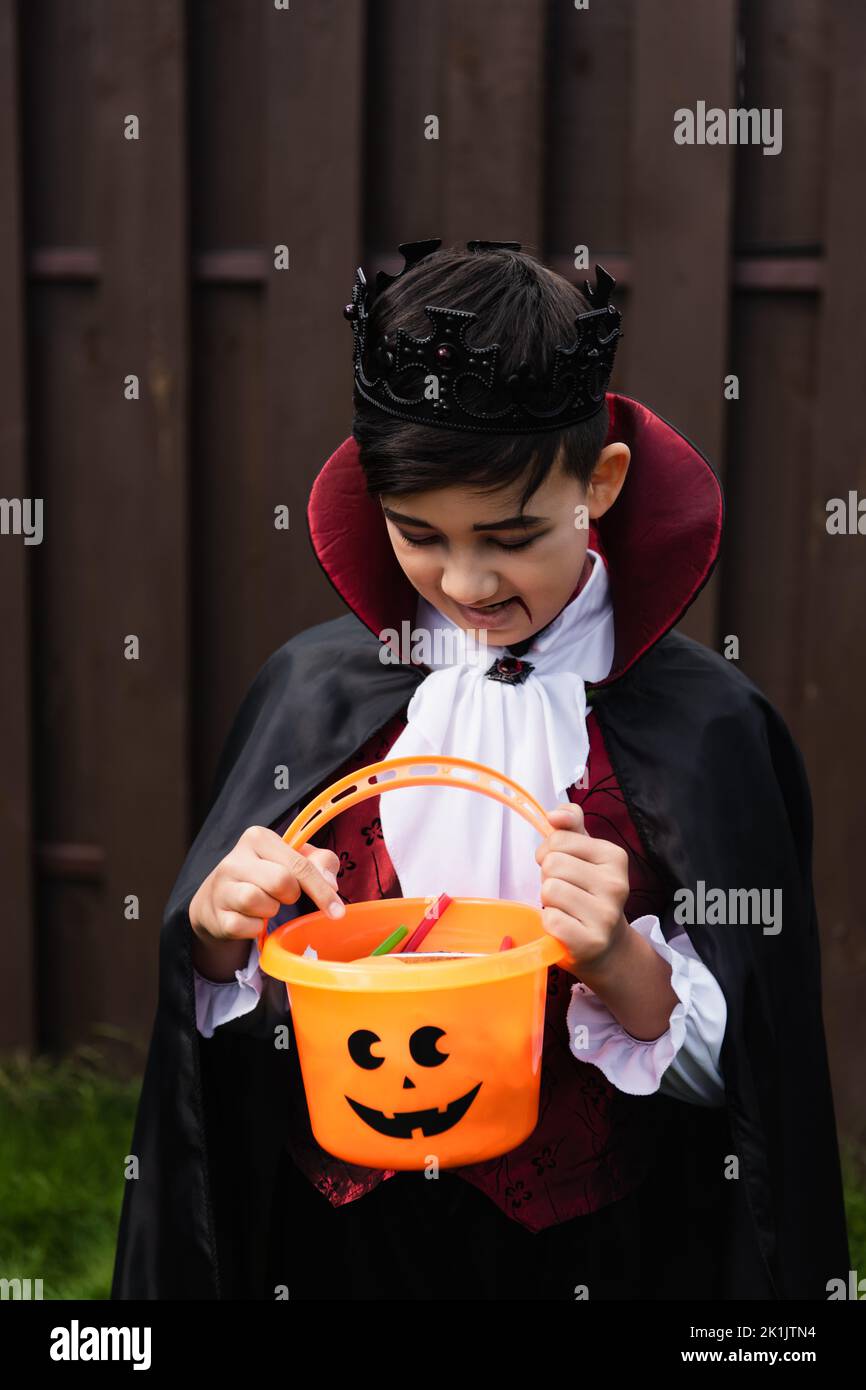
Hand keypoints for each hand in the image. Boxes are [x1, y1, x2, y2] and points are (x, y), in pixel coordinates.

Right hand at [189, 825, 345, 947]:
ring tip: (265, 904)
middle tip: (284, 896)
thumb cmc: (266, 875)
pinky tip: (250, 919)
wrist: (219, 900)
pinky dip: (255, 928)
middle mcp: (235, 858)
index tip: (337, 912)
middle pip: (281, 882)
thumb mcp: (294, 860)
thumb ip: (321, 862)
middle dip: (290, 895)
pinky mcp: (216, 914)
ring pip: (258, 902)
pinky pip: (246, 926)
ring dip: (270, 910)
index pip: (298, 864)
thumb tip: (332, 885)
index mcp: (257, 838)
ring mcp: (221, 886)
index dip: (322, 890)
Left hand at [535, 802, 629, 977]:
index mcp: (615, 856)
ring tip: (566, 909)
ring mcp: (605, 915)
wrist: (606, 946)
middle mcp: (616, 885)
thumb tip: (554, 815)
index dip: (550, 852)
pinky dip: (550, 924)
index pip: (558, 839)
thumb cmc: (588, 893)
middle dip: (549, 877)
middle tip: (565, 892)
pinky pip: (551, 919)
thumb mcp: (584, 854)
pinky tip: (566, 928)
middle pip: (552, 864)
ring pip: (550, 890)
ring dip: (549, 901)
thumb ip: (570, 825)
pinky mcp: (590, 941)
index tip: (563, 867)